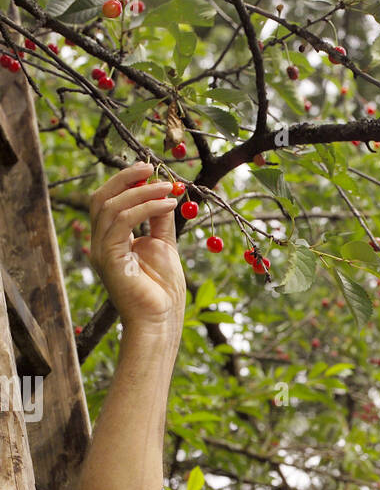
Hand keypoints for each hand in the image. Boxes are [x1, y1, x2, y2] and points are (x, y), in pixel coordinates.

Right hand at [89, 161, 186, 331]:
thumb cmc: (163, 292)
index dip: (125, 182)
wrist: (160, 321)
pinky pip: (123, 221)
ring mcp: (102, 251)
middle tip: (151, 167)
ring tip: (168, 189)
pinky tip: (167, 205)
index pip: (109, 201)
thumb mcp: (164, 246)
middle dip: (126, 178)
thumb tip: (164, 192)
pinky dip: (146, 208)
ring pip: (112, 206)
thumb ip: (160, 220)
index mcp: (111, 241)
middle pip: (102, 198)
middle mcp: (101, 244)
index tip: (149, 169)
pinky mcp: (109, 258)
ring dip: (142, 191)